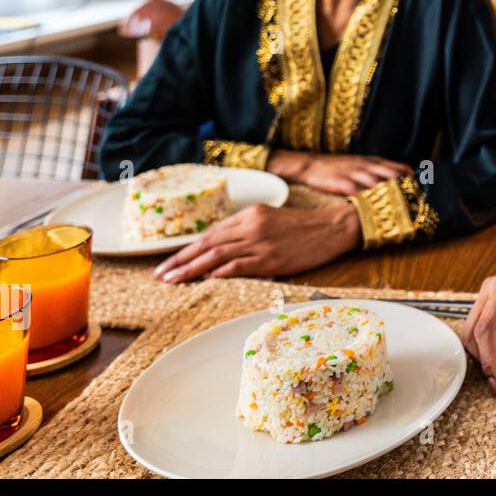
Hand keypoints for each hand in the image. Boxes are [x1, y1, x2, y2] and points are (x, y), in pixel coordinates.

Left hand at [152, 203, 359, 281]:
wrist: (334, 228)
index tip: (170, 261)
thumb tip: (221, 251)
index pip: (211, 233)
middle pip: (208, 244)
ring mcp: (261, 243)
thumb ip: (247, 230)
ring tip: (174, 280)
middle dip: (181, 260)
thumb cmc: (304, 227)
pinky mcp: (272, 259)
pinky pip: (240, 265)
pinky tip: (206, 279)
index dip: (188, 248)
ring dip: (192, 269)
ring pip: (217, 256)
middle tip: (161, 274)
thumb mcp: (272, 219)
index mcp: (250, 214)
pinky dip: (220, 272)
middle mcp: (252, 226)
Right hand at [267, 150, 412, 194]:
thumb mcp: (360, 165)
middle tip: (415, 197)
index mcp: (371, 162)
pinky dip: (363, 197)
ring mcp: (352, 173)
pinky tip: (371, 205)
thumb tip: (400, 179)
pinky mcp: (339, 182)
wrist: (310, 164)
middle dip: (402, 185)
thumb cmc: (338, 167)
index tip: (422, 186)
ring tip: (399, 202)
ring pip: (374, 181)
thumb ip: (378, 171)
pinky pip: (353, 189)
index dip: (409, 176)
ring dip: (387, 191)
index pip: (396, 167)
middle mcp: (364, 166)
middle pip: (389, 174)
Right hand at [461, 270, 495, 396]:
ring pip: (473, 335)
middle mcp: (491, 287)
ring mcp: (487, 295)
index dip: (489, 360)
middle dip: (488, 360)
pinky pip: (479, 334)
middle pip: (473, 333)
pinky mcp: (487, 306)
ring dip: (491, 355)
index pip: (486, 329)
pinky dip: (494, 349)